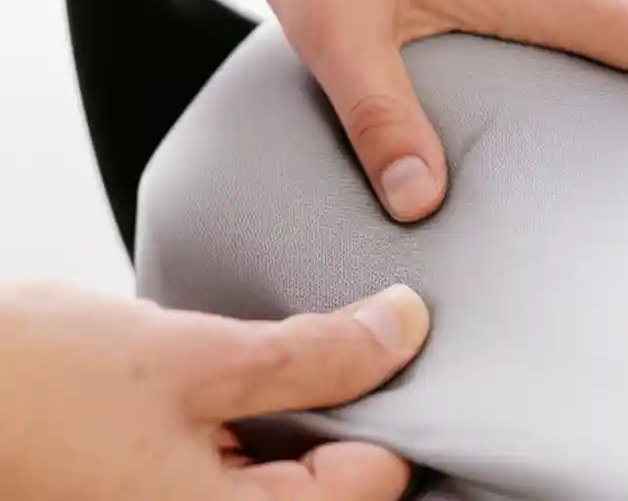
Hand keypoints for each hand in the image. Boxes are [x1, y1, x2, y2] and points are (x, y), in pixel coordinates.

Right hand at [0, 283, 429, 500]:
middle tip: (309, 345)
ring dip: (279, 419)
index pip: (373, 482)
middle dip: (328, 411)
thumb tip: (404, 328)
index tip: (383, 342)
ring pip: (278, 478)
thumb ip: (312, 355)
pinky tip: (208, 391)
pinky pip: (227, 477)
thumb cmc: (32, 386)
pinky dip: (236, 431)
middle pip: (329, 486)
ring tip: (239, 368)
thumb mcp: (192, 358)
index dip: (385, 404)